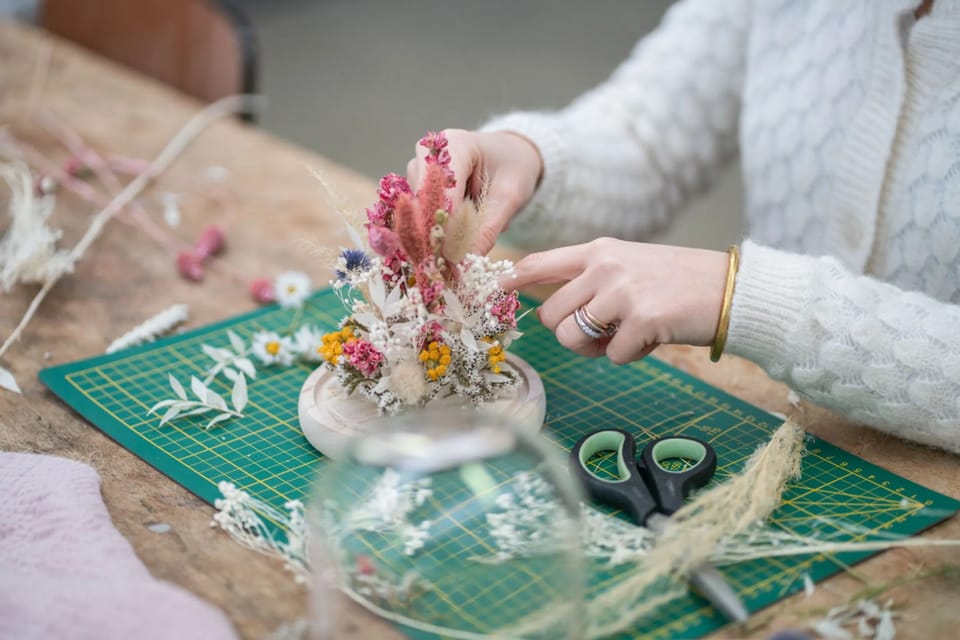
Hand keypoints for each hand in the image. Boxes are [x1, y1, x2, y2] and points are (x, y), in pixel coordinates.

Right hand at [406, 129, 542, 254]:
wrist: (509, 156)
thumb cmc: (513, 169)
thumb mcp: (510, 197)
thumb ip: (489, 227)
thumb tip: (468, 260)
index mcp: (454, 144)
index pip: (441, 190)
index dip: (444, 225)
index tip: (452, 259)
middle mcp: (428, 153)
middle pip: (420, 200)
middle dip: (433, 234)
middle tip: (448, 266)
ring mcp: (417, 169)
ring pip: (414, 210)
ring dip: (430, 236)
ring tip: (450, 258)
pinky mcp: (415, 186)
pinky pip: (415, 214)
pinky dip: (428, 233)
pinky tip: (441, 250)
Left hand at [504, 238, 728, 363]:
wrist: (730, 288)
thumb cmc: (678, 282)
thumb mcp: (630, 264)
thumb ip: (591, 279)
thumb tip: (548, 311)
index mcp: (599, 251)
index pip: (539, 263)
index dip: (510, 281)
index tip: (492, 294)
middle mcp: (605, 267)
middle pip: (549, 315)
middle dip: (567, 335)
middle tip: (599, 335)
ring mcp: (623, 292)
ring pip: (572, 338)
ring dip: (593, 350)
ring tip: (623, 337)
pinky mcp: (642, 320)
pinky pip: (612, 356)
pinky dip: (629, 356)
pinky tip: (651, 339)